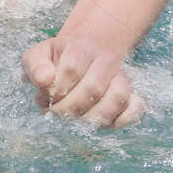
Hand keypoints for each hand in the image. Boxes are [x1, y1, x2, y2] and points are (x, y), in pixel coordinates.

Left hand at [22, 34, 145, 128]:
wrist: (84, 52)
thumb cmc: (57, 61)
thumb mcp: (39, 56)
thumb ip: (35, 66)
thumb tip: (45, 81)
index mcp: (79, 49)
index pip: (72, 68)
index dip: (57, 89)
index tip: (46, 97)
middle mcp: (104, 61)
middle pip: (93, 88)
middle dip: (70, 108)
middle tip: (57, 113)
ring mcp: (120, 78)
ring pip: (117, 97)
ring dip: (94, 117)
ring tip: (77, 120)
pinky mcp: (130, 94)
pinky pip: (136, 108)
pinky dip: (123, 120)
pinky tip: (103, 124)